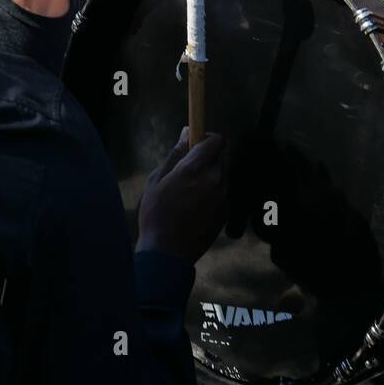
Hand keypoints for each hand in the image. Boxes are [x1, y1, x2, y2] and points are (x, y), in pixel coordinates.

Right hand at [137, 127, 228, 263]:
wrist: (168, 252)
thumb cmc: (156, 213)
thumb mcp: (157, 179)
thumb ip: (175, 154)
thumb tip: (186, 133)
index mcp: (195, 168)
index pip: (216, 140)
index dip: (207, 138)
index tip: (196, 142)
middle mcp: (215, 179)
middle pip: (221, 156)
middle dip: (208, 157)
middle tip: (189, 170)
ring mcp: (224, 196)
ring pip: (223, 174)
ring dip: (212, 175)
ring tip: (191, 192)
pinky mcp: (227, 211)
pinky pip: (224, 192)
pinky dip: (215, 192)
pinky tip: (197, 206)